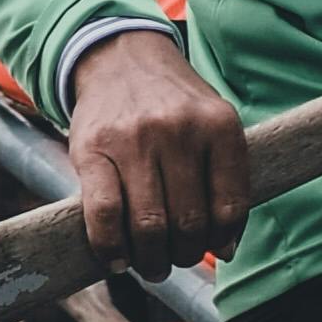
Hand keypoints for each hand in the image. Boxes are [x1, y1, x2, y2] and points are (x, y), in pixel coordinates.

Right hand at [63, 25, 248, 274]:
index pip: (230, 206)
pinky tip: (118, 259)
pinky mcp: (92, 150)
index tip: (214, 249)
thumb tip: (226, 248)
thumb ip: (225, 178)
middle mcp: (178, 129)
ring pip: (149, 225)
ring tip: (151, 265)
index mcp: (219, 124)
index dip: (223, 239)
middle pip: (189, 222)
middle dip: (185, 254)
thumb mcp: (212, 123)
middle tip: (176, 260)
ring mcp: (134, 139)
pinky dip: (112, 249)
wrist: (120, 57)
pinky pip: (104, 215)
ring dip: (152, 260)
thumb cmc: (173, 104)